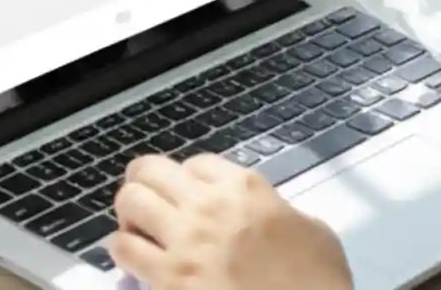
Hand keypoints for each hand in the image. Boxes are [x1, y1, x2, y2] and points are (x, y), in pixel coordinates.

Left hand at [111, 154, 352, 289]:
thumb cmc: (317, 280)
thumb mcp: (311, 229)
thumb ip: (277, 210)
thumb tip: (266, 215)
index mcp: (245, 187)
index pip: (196, 163)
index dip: (189, 179)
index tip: (192, 194)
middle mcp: (209, 205)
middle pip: (150, 170)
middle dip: (145, 183)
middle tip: (150, 202)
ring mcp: (185, 241)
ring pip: (129, 202)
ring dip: (131, 215)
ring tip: (140, 229)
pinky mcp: (168, 278)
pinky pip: (123, 249)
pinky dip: (124, 250)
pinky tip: (136, 259)